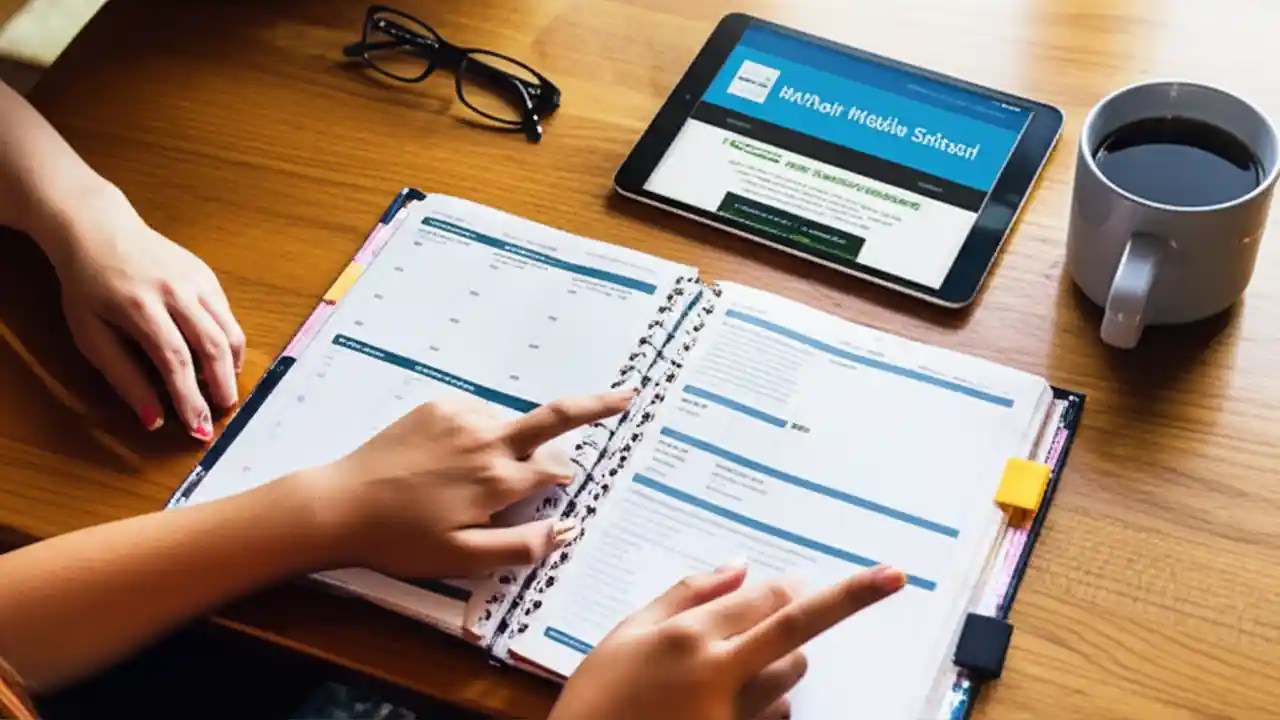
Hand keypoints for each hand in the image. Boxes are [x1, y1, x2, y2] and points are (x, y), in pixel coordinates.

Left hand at [48, 185, 244, 439]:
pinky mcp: (207, 275)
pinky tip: (221, 360)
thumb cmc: (88, 285)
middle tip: (222, 413)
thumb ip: (123, 377)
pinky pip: (227, 316)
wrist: (98, 229)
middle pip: (212, 346)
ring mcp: (196, 279)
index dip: (190, 399)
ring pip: (229, 331)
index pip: (176, 361)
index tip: (197, 427)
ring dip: (232, 367)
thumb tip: (153, 418)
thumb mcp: (90, 334)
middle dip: (221, 386)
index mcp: (141, 307)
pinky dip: (230, 344)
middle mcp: (175, 291)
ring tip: (224, 389)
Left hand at [301, 390, 632, 578]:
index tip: (574, 478)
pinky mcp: (439, 404)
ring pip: (510, 424)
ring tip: (469, 477)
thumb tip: (570, 528)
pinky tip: (451, 460)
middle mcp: (488, 438)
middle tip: (628, 395)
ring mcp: (462, 415)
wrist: (339, 504)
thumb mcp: (464, 557)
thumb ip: (523, 545)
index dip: (562, 481)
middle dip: (596, 405)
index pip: (555, 470)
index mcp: (499, 478)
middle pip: (555, 417)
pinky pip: (478, 415)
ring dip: (511, 442)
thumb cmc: (402, 539)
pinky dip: (480, 432)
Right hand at [548, 564, 906, 719]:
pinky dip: (767, 699)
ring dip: (784, 655)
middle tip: (887, 578)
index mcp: (687, 638)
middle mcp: (719, 674)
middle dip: (843, 603)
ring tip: (739, 659)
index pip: (768, 598)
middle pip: (796, 630)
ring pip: (791, 673)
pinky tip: (726, 699)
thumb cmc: (596, 699)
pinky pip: (777, 714)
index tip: (870, 574)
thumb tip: (739, 568)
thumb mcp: (624, 634)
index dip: (811, 583)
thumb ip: (684, 596)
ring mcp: (734, 715)